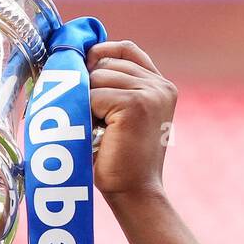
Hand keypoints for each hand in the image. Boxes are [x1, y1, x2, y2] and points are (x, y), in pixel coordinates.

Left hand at [86, 40, 175, 200]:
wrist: (135, 194)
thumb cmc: (121, 162)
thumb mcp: (123, 118)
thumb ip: (116, 90)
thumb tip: (81, 62)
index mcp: (161, 87)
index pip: (127, 49)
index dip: (101, 53)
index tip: (84, 67)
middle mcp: (160, 85)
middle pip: (106, 62)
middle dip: (89, 85)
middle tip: (90, 119)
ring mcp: (150, 92)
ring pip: (97, 76)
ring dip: (87, 103)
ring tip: (96, 130)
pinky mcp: (135, 103)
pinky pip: (94, 94)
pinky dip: (87, 114)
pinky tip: (98, 134)